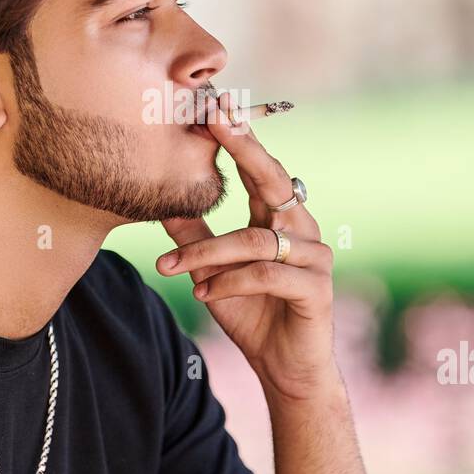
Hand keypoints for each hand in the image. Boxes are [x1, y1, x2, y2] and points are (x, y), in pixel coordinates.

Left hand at [157, 90, 338, 403]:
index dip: (238, 137)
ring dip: (206, 252)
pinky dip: (229, 282)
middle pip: (273, 179)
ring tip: (169, 268)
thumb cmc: (250, 312)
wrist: (283, 367)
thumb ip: (192, 232)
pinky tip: (203, 293)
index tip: (214, 106)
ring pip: (254, 239)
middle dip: (244, 147)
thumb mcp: (211, 269)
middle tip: (216, 119)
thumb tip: (157, 197)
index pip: (258, 168)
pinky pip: (267, 274)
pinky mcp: (316, 288)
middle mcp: (302, 227)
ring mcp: (314, 256)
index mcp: (279, 216)